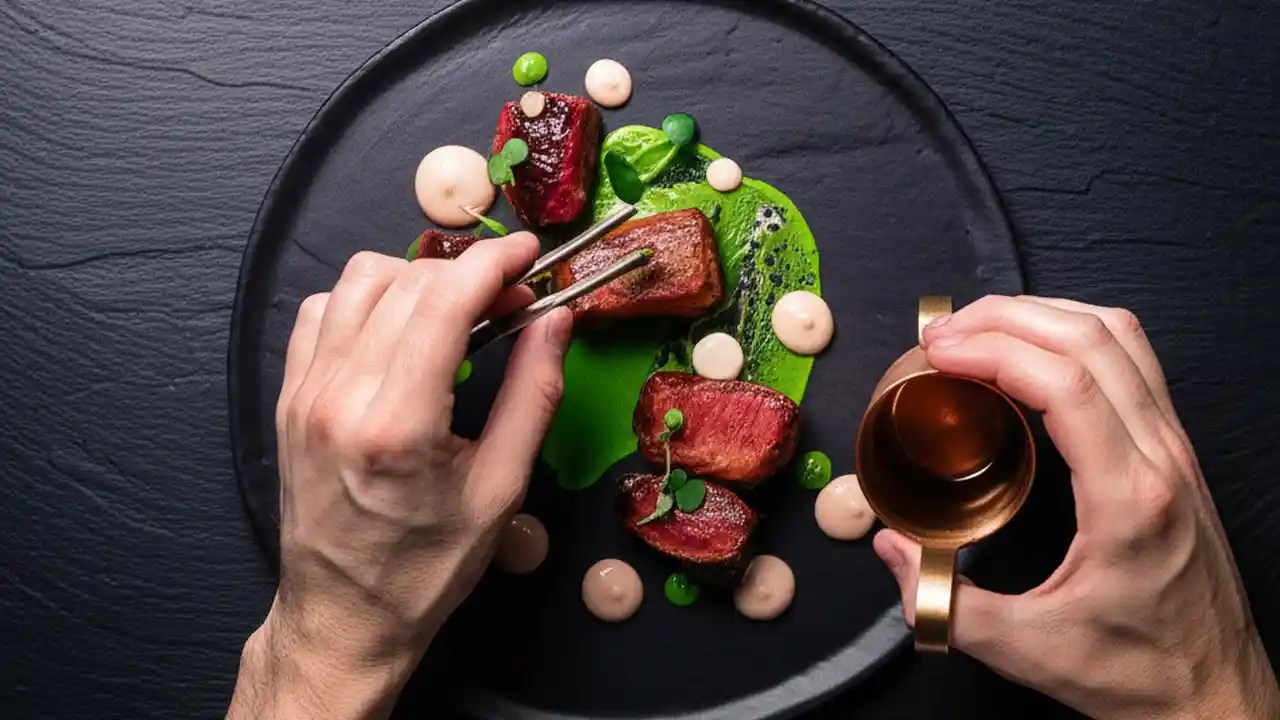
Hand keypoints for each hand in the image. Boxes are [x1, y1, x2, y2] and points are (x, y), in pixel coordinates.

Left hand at [228, 235, 571, 719]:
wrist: (343, 616)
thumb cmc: (426, 567)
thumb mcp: (501, 489)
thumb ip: (534, 394)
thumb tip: (556, 319)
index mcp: (397, 423)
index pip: (444, 299)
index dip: (494, 261)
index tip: (530, 252)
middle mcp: (339, 395)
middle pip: (407, 281)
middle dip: (468, 271)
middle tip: (513, 297)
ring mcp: (305, 392)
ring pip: (358, 280)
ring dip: (417, 278)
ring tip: (459, 308)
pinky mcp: (288, 396)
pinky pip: (322, 310)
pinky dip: (367, 300)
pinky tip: (400, 329)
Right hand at [873, 295, 1279, 719]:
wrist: (1212, 694)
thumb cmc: (1135, 673)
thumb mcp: (1023, 648)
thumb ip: (941, 603)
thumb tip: (889, 547)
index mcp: (1129, 500)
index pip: (1066, 383)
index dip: (993, 349)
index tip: (938, 352)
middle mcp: (1162, 459)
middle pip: (1091, 339)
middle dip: (1006, 317)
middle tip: (942, 334)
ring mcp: (1176, 448)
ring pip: (1120, 335)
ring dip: (1044, 313)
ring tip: (980, 327)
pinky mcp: (1175, 451)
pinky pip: (1133, 357)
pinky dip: (1076, 331)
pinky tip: (1033, 348)